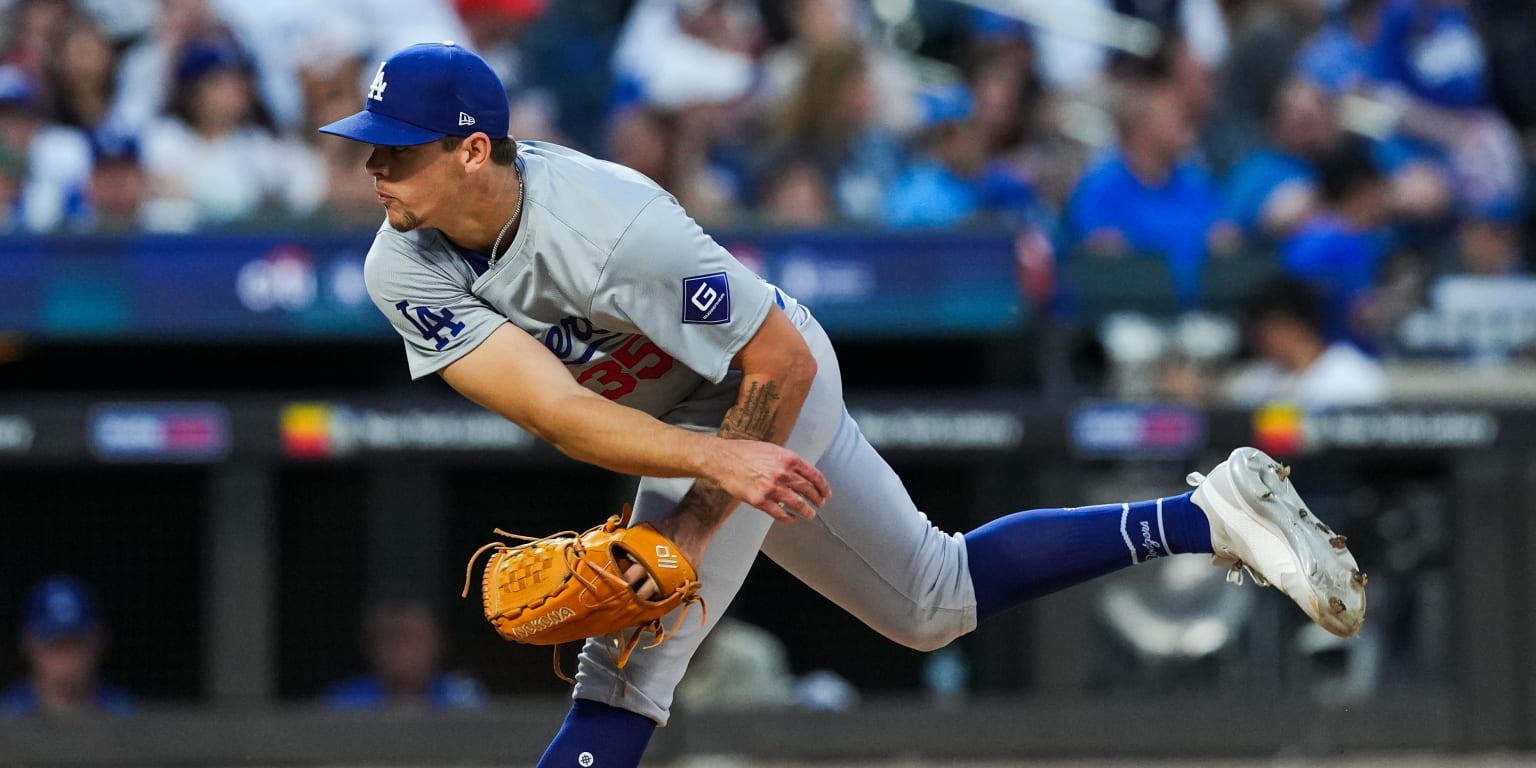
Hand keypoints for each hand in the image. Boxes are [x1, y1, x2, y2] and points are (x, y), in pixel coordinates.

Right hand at [707, 439, 830, 523]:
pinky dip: (788, 518)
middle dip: (817, 499)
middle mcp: (783, 474)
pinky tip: (790, 519)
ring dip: (807, 511)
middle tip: (820, 504)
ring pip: (798, 504)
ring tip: (810, 515)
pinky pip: (779, 514)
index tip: (826, 493)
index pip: (814, 475)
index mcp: (788, 459)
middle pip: (808, 490)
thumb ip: (787, 461)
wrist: (723, 460)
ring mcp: (772, 488)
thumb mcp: (772, 449)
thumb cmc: (744, 452)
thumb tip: (800, 472)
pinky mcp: (760, 501)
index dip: (823, 486)